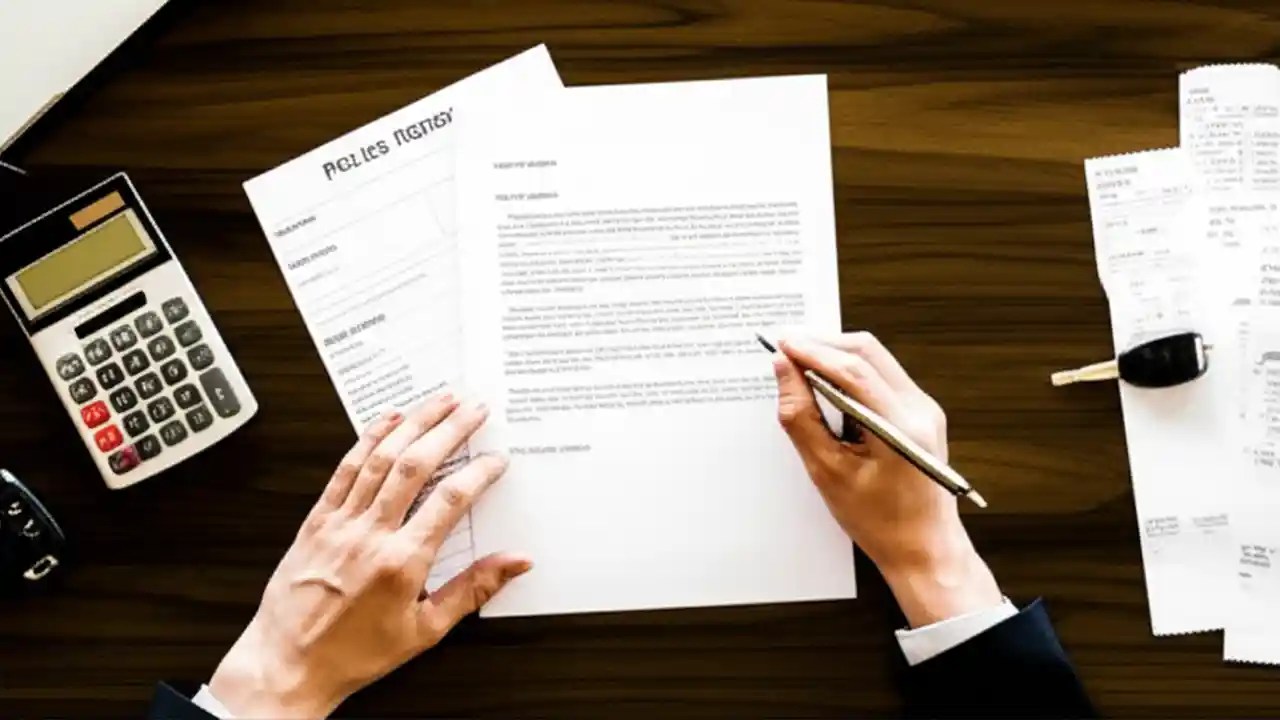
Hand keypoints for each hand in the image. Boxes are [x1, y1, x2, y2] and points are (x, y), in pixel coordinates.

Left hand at [208, 395, 531, 717]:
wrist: (288, 664)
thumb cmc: (353, 653)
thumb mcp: (426, 630)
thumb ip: (473, 589)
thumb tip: (514, 563)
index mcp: (402, 563)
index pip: (450, 500)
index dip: (478, 473)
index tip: (496, 459)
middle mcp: (370, 535)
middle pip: (417, 465)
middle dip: (450, 429)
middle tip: (474, 408)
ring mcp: (340, 523)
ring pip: (382, 458)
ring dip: (414, 423)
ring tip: (439, 401)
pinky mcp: (317, 520)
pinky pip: (345, 470)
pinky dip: (367, 440)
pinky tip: (387, 422)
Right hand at [771, 332, 1000, 627]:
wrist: (923, 547)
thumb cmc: (880, 521)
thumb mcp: (827, 472)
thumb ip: (801, 417)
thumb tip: (785, 372)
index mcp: (901, 427)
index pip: (853, 369)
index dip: (813, 350)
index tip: (783, 344)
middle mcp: (920, 410)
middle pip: (868, 351)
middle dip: (824, 344)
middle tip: (788, 350)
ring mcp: (925, 408)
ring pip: (876, 358)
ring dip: (837, 356)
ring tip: (803, 368)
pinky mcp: (921, 412)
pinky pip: (883, 375)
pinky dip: (852, 372)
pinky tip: (828, 386)